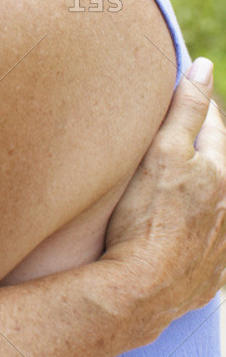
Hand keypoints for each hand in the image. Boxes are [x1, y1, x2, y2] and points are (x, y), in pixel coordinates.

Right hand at [104, 59, 225, 338]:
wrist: (139, 290)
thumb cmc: (146, 218)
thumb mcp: (163, 152)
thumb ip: (187, 109)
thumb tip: (205, 67)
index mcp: (217, 178)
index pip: (210, 132)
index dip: (198, 111)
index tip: (189, 94)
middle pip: (218, 175)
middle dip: (205, 159)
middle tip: (183, 147)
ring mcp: (219, 250)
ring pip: (218, 216)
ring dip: (207, 204)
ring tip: (186, 196)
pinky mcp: (207, 281)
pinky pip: (213, 256)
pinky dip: (204, 244)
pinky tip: (192, 244)